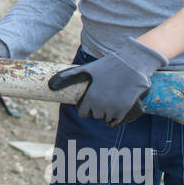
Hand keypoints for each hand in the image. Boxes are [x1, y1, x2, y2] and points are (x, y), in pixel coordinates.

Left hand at [46, 39, 167, 126]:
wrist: (133, 62)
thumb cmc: (109, 65)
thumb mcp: (86, 69)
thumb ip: (68, 77)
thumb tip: (50, 84)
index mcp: (90, 98)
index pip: (83, 113)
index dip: (86, 107)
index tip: (91, 100)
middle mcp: (101, 106)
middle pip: (96, 115)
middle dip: (98, 108)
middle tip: (104, 95)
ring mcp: (115, 109)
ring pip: (106, 119)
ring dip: (108, 112)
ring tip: (112, 97)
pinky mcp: (127, 111)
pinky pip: (117, 122)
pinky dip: (116, 118)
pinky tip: (118, 107)